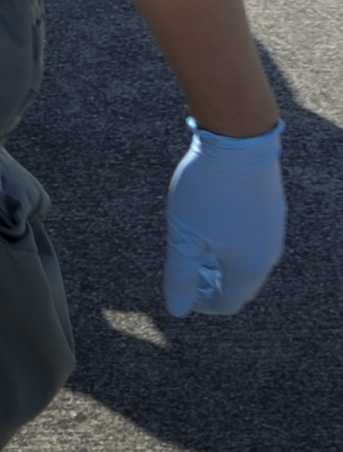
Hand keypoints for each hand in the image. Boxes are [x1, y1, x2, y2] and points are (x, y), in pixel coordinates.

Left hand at [164, 118, 284, 315]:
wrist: (239, 140)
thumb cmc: (207, 190)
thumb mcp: (183, 235)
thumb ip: (180, 276)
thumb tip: (178, 311)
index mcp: (249, 268)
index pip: (227, 303)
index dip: (201, 302)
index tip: (180, 286)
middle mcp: (269, 254)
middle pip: (239, 283)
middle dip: (211, 281)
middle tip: (184, 265)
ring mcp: (274, 230)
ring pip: (246, 259)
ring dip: (220, 260)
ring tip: (194, 241)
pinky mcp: (272, 208)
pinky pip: (253, 237)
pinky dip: (231, 241)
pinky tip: (210, 220)